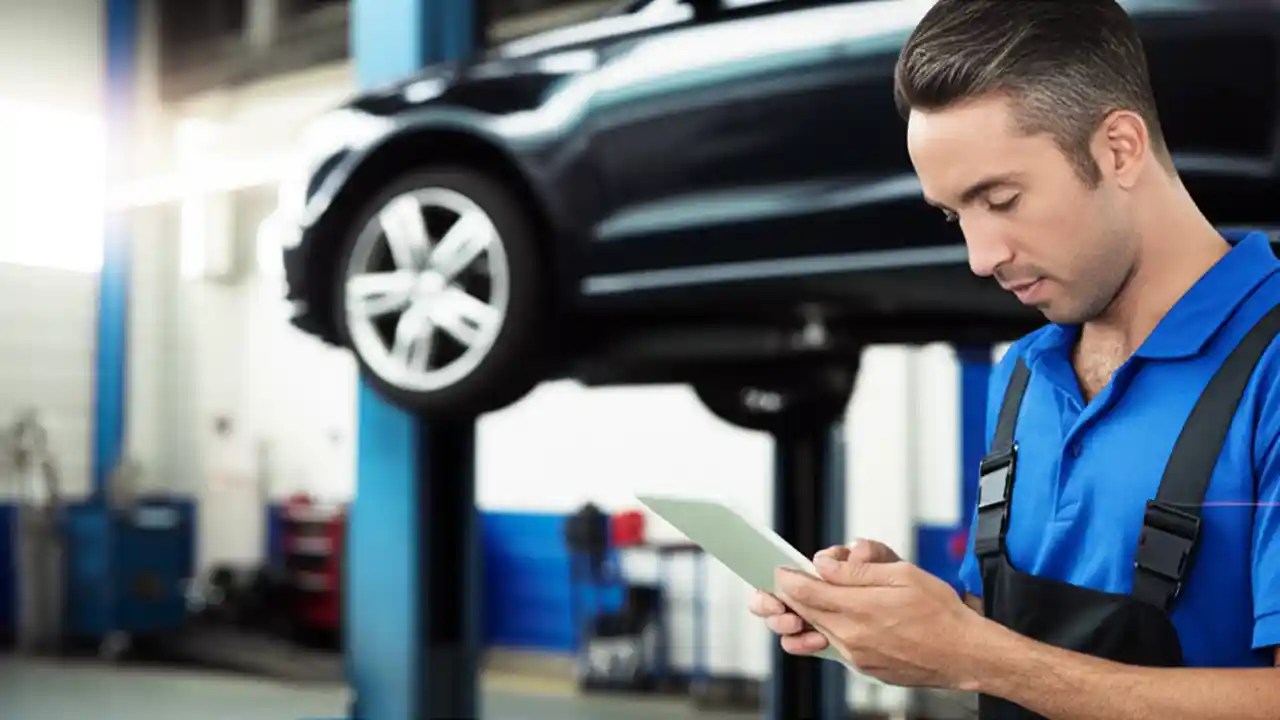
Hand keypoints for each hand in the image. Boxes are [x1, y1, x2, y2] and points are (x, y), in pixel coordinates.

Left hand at [772, 548, 983, 690]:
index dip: (788, 579)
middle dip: (795, 594)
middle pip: (806, 612)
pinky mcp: (865, 668)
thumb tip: (823, 564)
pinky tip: (845, 616)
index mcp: (860, 609)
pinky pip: (837, 645)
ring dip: (813, 611)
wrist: (965, 653)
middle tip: (793, 579)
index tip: (782, 570)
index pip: (805, 593)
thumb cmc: (941, 612)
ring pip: (819, 629)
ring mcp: (857, 656)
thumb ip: (857, 569)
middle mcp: (852, 637)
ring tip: (822, 595)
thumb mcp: (902, 574)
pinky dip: (832, 628)